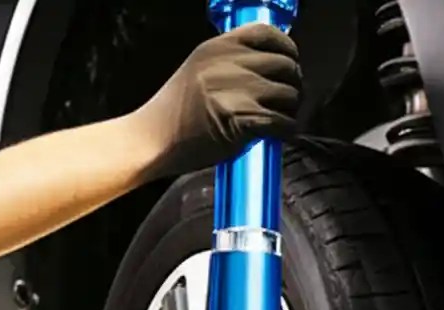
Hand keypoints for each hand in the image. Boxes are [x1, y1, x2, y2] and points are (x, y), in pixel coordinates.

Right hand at [127, 23, 301, 178]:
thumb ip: (229, 62)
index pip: (268, 34)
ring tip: (278, 120)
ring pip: (289, 95)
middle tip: (285, 101)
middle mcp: (228, 64)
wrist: (151, 141)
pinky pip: (283, 122)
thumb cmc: (174, 113)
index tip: (289, 63)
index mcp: (217, 47)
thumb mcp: (198, 69)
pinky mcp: (241, 119)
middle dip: (292, 85)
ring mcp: (235, 91)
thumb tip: (269, 66)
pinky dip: (286, 131)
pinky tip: (278, 135)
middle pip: (285, 66)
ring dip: (290, 110)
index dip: (287, 49)